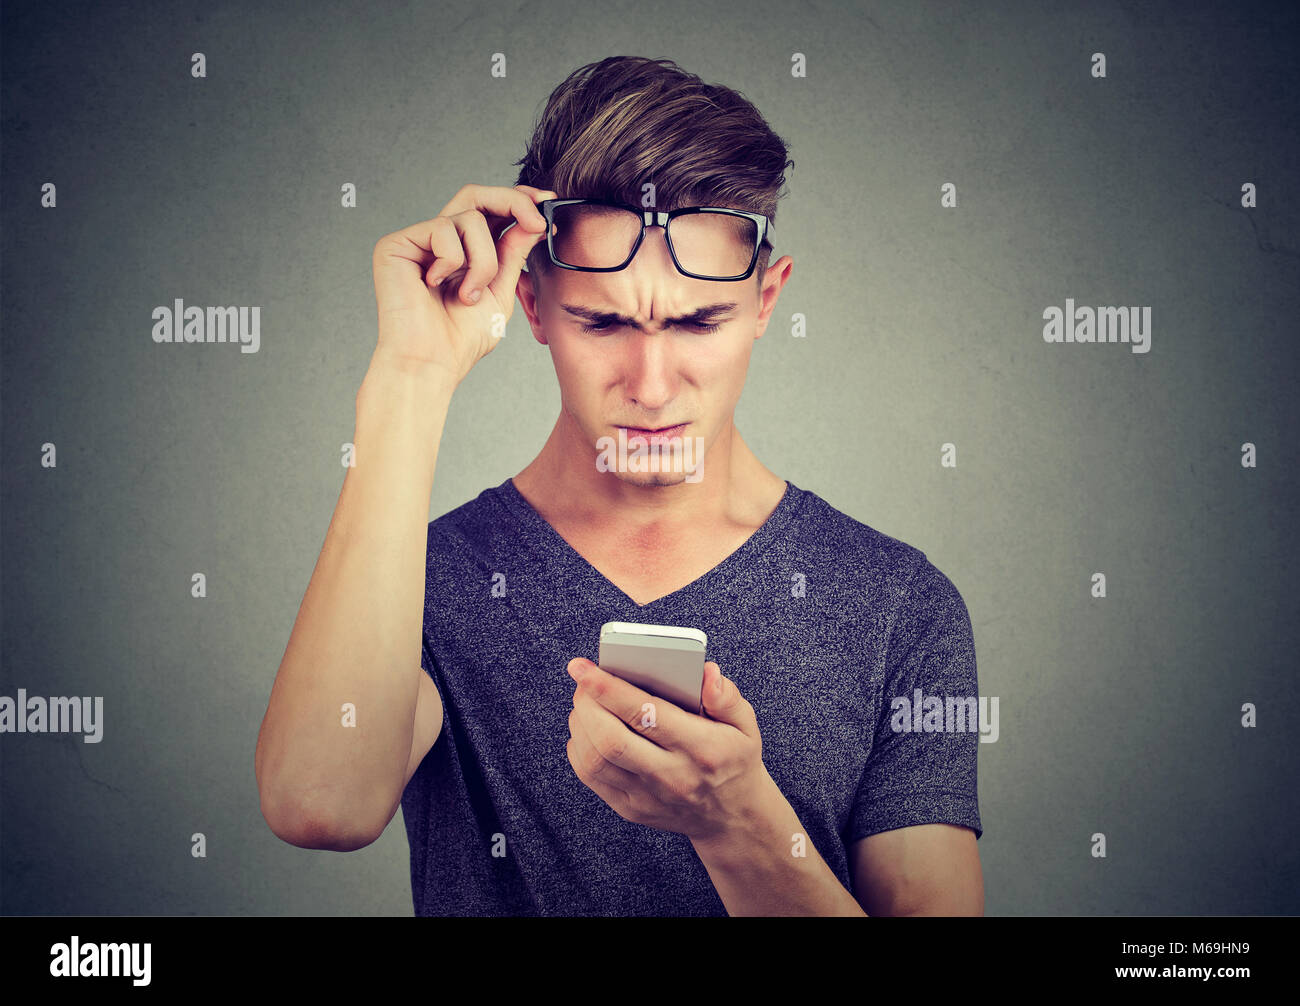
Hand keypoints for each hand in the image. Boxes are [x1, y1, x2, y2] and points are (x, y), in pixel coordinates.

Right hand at [368, 182, 556, 385]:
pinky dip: (453, 262)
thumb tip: (534, 220)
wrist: (431, 364)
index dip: (519, 200)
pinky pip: (442, 229)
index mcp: (464, 251)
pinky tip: (436, 286)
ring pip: (469, 218)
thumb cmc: (461, 339)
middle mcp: (439, 241)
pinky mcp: (396, 244)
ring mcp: (416, 241)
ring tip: (470, 295)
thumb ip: (513, 253)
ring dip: (484, 260)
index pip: (490, 210)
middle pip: (476, 194)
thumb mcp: (500, 291)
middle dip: (513, 202)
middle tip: (537, 223)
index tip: (549, 201)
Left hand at [564, 658, 770, 843]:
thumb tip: (707, 672)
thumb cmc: (734, 760)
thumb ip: (728, 697)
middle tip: (582, 681)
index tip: (583, 668)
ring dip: (580, 725)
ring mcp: (648, 797)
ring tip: (584, 702)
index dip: (609, 688)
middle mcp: (673, 775)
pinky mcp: (631, 810)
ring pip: (596, 760)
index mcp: (701, 748)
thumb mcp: (745, 725)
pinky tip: (586, 730)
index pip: (647, 714)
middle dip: (587, 704)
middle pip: (612, 739)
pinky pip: (592, 778)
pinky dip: (579, 749)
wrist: (733, 818)